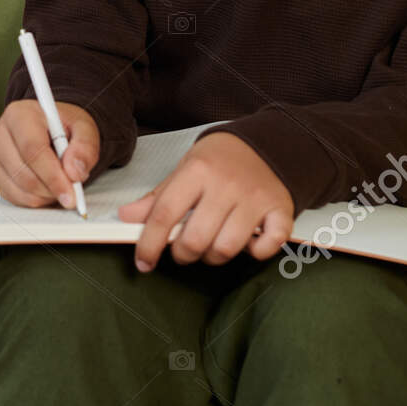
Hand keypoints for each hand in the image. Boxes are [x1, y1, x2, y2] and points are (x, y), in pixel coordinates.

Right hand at [0, 98, 98, 209]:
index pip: (32, 149)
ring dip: (44, 196)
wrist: (51, 129)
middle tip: (70, 191)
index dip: (52, 175)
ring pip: (18, 188)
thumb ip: (85, 147)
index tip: (70, 192)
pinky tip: (45, 187)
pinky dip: (34, 199)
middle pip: (23, 173)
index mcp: (19, 114)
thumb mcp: (84, 128)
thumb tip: (75, 172)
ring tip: (59, 184)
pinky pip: (13, 196)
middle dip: (51, 189)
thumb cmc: (63, 126)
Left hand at [117, 131, 293, 269]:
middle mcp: (227, 184)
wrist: (266, 143)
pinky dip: (255, 252)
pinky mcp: (280, 209)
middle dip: (182, 254)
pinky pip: (268, 245)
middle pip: (195, 239)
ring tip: (211, 246)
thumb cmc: (220, 160)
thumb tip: (126, 217)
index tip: (143, 262)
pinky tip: (246, 243)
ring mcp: (256, 198)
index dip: (149, 244)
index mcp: (197, 171)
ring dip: (213, 256)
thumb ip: (158, 197)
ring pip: (227, 248)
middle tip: (183, 250)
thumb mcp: (185, 169)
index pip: (164, 214)